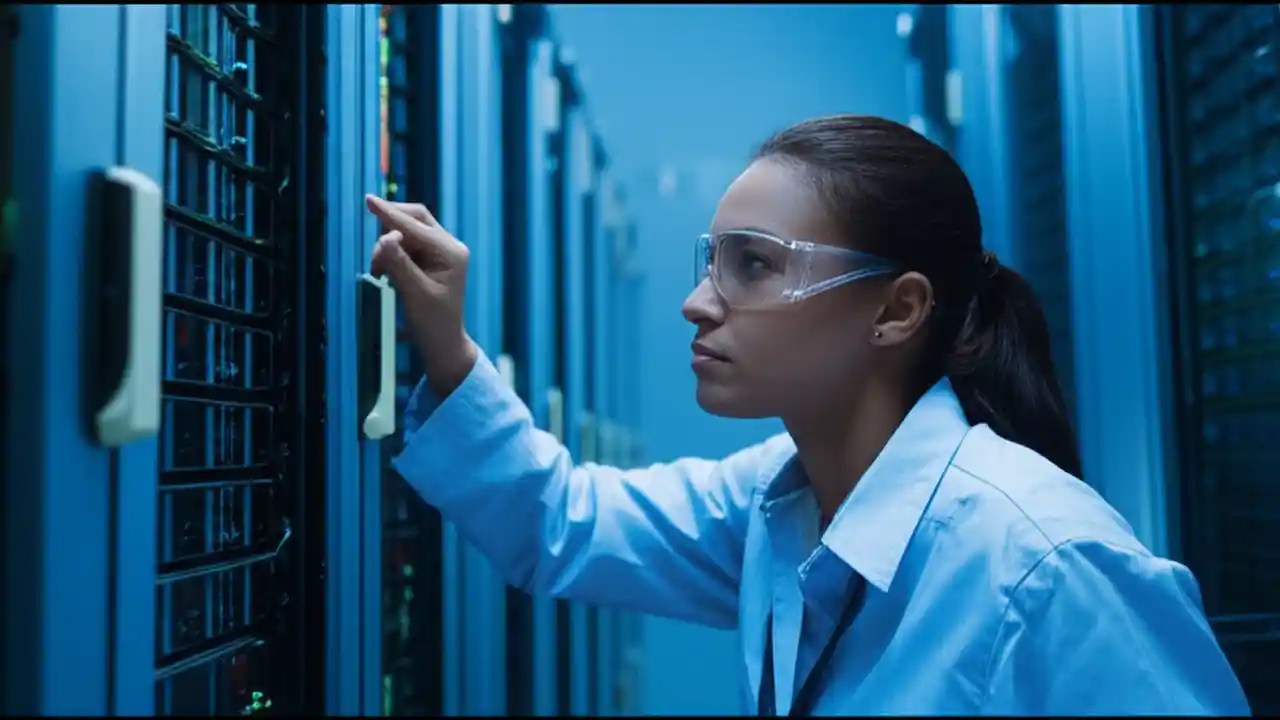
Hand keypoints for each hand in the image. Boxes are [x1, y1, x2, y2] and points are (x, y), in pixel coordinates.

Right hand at [367, 194, 477, 396]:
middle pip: (414, 218)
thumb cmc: (432, 322)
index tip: (368, 200)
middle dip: (389, 229)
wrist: (441, 343)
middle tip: (375, 254)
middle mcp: (448, 246)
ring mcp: (439, 251)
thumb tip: (385, 238)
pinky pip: (404, 244)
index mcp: (451, 252)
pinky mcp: (428, 258)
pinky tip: (385, 273)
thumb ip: (399, 264)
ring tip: (380, 273)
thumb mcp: (414, 294)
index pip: (416, 226)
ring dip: (387, 246)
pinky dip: (390, 254)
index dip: (390, 214)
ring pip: (405, 231)